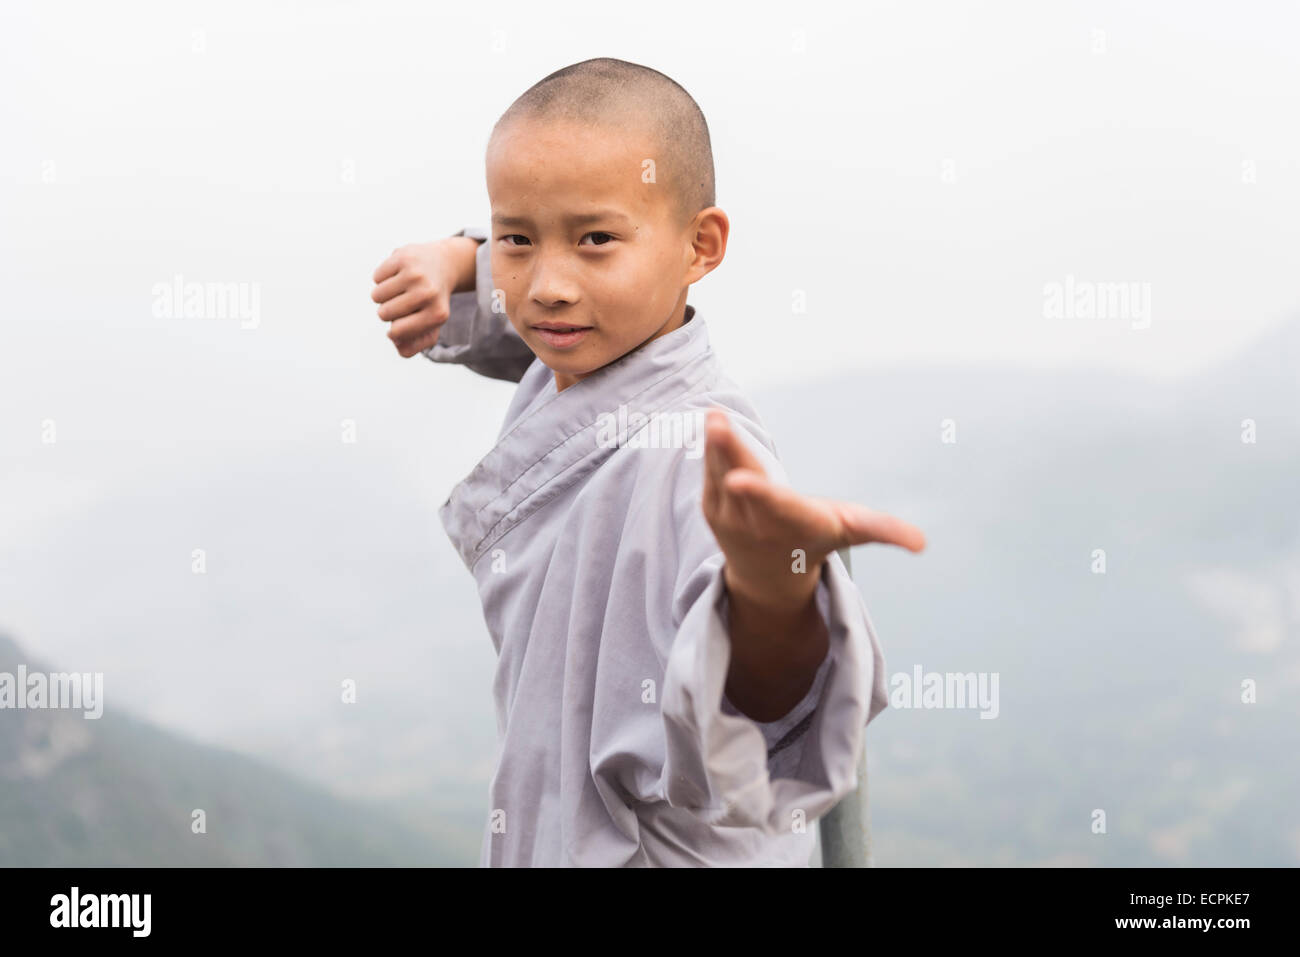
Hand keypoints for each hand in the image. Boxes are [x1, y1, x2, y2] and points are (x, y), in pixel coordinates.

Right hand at [370, 237, 477, 356]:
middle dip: (388, 311)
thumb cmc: (432, 301)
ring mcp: (415, 274)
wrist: (444, 264)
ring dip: (383, 295)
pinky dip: (383, 278)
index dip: (394, 330)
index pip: (396, 332)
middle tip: (404, 302)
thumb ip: (412, 346)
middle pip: (384, 314)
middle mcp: (428, 293)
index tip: (404, 322)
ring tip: (401, 289)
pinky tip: (399, 275)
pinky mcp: (403, 256)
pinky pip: (376, 277)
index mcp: (438, 314)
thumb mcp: (431, 327)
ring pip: (376, 296)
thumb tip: (394, 342)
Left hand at [701, 407, 925, 611]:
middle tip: (716, 424)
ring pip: (720, 473)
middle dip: (729, 454)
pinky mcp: (713, 507)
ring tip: (713, 415)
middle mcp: (758, 523)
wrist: (768, 577)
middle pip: (743, 482)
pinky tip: (712, 421)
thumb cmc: (816, 542)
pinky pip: (710, 472)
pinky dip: (709, 448)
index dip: (759, 492)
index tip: (737, 479)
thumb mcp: (851, 534)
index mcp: (796, 525)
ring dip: (715, 444)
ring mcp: (730, 517)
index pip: (776, 507)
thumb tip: (921, 544)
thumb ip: (883, 532)